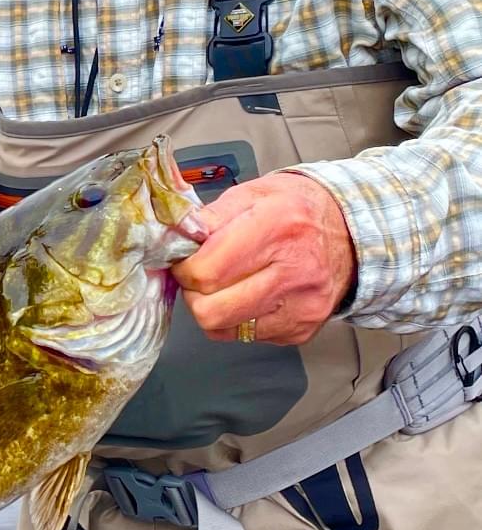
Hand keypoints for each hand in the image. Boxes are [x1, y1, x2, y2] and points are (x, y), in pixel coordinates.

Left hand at [171, 171, 355, 346]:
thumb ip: (210, 216)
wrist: (351, 235)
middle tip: (200, 275)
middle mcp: (294, 270)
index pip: (206, 271)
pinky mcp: (301, 329)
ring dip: (210, 308)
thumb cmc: (296, 210)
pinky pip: (244, 337)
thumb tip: (177, 237)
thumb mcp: (253, 193)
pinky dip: (235, 320)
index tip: (185, 259)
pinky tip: (247, 296)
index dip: (184, 268)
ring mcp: (301, 306)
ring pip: (222, 328)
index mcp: (278, 226)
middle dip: (192, 292)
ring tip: (221, 285)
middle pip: (210, 309)